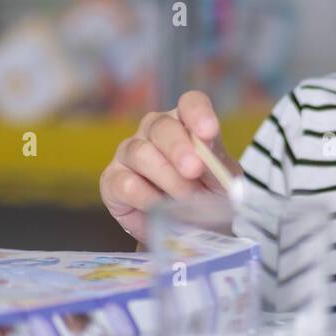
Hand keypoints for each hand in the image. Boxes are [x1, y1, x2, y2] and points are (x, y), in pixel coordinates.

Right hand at [99, 90, 240, 243]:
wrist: (188, 231)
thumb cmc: (207, 196)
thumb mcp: (222, 181)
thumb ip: (217, 165)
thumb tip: (207, 158)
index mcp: (185, 122)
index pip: (190, 104)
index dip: (199, 114)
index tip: (209, 131)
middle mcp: (154, 131)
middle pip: (161, 126)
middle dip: (179, 148)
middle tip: (194, 170)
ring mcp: (129, 153)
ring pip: (141, 153)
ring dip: (167, 178)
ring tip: (186, 200)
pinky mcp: (112, 180)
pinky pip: (125, 184)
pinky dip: (146, 198)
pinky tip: (160, 208)